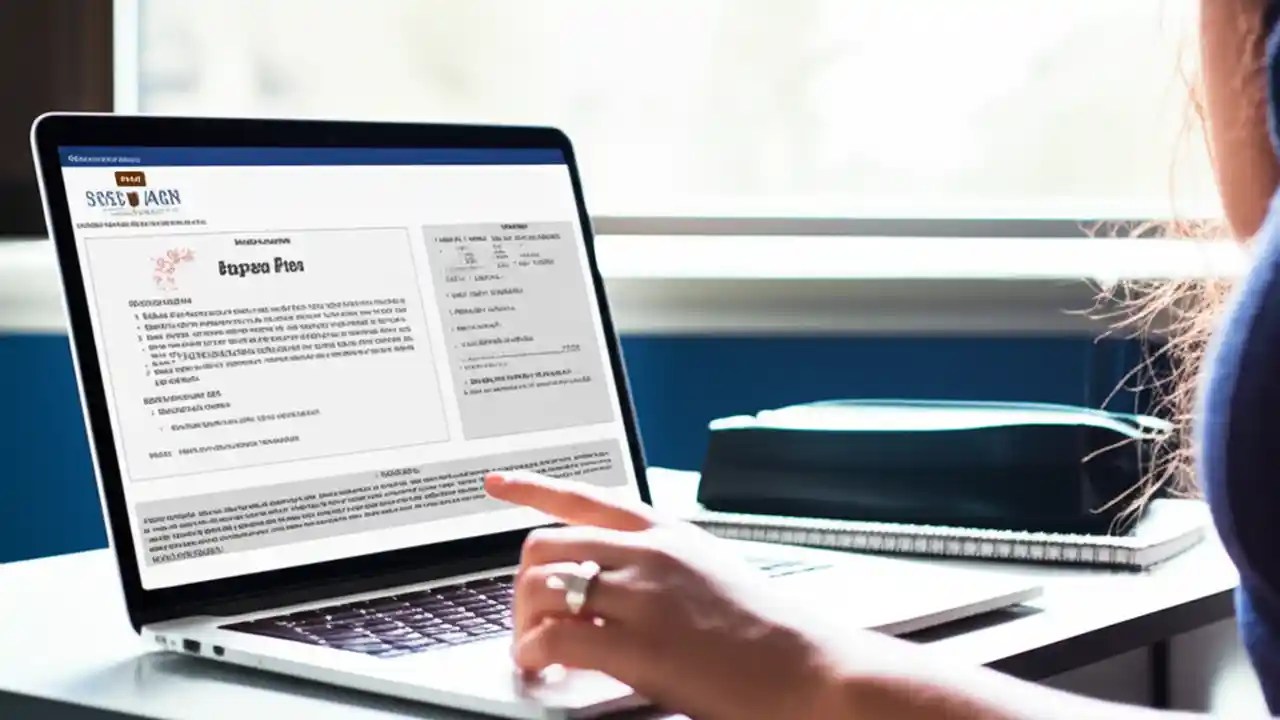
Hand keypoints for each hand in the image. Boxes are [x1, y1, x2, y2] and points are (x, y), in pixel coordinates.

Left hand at [484, 471, 831, 719]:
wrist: (807, 668)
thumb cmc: (764, 630)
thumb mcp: (709, 571)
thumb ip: (657, 565)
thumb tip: (609, 579)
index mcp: (666, 533)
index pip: (585, 496)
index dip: (533, 486)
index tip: (498, 482)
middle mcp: (649, 553)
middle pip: (547, 544)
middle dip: (522, 584)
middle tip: (527, 617)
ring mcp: (642, 596)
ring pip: (544, 587)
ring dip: (525, 622)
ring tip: (534, 648)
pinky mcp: (639, 644)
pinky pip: (556, 637)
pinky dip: (534, 654)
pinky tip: (542, 666)